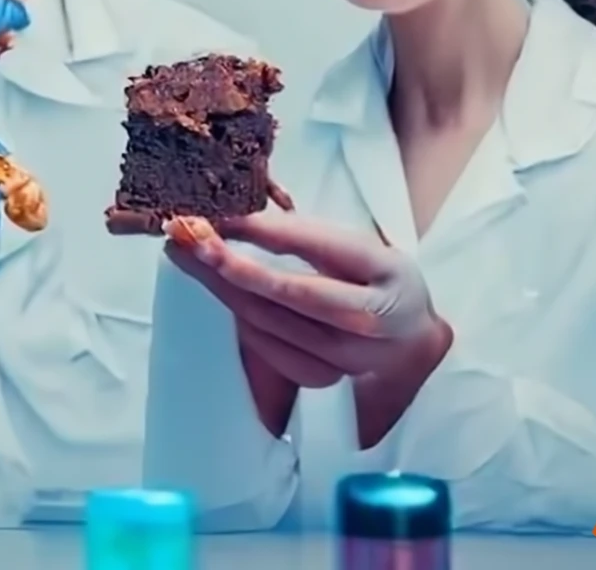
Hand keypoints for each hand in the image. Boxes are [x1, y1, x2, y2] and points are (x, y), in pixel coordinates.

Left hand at [164, 210, 452, 446]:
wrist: (411, 336)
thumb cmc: (379, 278)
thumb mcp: (356, 245)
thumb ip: (304, 234)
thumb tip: (238, 218)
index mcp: (382, 273)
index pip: (312, 251)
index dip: (260, 234)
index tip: (217, 216)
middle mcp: (367, 321)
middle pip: (282, 292)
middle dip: (224, 262)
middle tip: (184, 236)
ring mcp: (344, 358)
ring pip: (268, 321)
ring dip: (220, 287)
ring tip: (185, 255)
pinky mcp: (324, 379)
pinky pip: (269, 347)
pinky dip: (241, 317)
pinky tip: (220, 291)